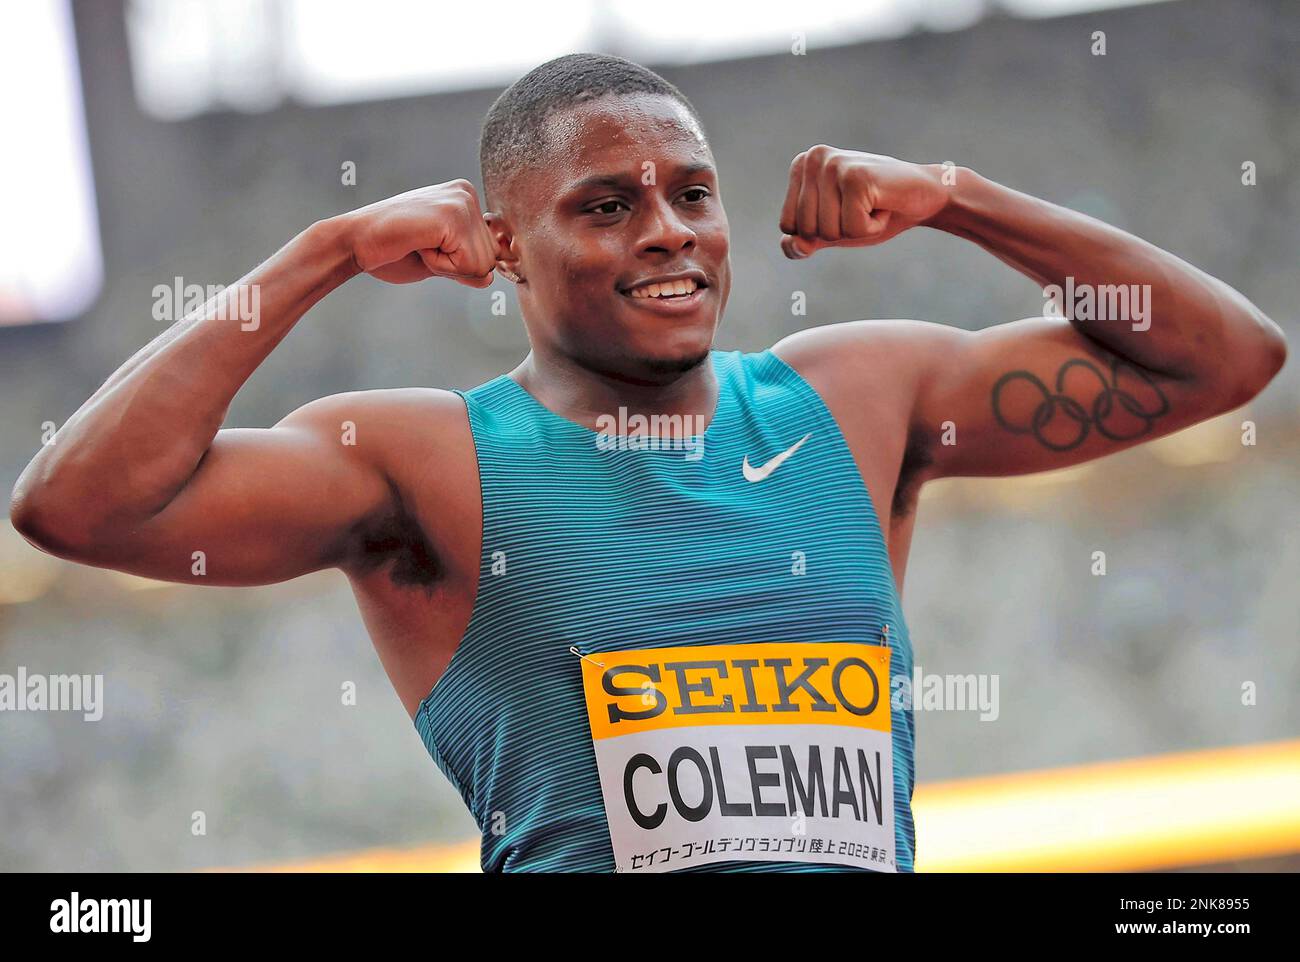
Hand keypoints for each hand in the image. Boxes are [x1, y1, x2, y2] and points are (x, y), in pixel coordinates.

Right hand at [342, 179, 497, 286]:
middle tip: (420, 246)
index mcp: (464, 198)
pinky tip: (419, 245)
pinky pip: (468, 265)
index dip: (457, 264)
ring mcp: (461, 202)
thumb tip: (490, 280)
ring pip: (482, 265)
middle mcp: (466, 194)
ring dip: (447, 266)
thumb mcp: (438, 262)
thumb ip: (466, 267)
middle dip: (455, 266)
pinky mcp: (453, 216)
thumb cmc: (391, 251)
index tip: (425, 245)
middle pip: (489, 259)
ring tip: (419, 244)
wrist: (355, 241)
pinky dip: (441, 266)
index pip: (488, 252)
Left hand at [778, 146, 949, 257]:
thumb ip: (805, 241)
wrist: (925, 196)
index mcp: (801, 166)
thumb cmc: (876, 211)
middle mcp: (812, 158)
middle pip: (807, 230)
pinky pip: (852, 229)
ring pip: (828, 231)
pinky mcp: (856, 177)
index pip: (788, 226)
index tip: (846, 209)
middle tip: (863, 207)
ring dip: (857, 229)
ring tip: (873, 204)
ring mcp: (833, 165)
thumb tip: (792, 244)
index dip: (821, 231)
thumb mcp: (833, 230)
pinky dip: (872, 227)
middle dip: (839, 231)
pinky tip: (884, 204)